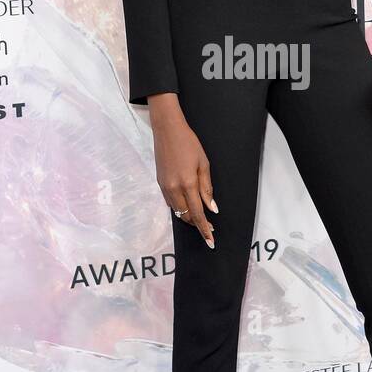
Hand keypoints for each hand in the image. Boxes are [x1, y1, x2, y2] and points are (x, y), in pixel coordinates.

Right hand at [147, 93, 217, 246]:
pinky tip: (187, 205)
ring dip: (188, 217)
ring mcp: (164, 187)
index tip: (211, 240)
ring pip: (177, 211)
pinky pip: (170, 202)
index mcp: (187, 184)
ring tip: (200, 218)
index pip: (197, 213)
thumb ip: (207, 188)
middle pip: (186, 216)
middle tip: (210, 228)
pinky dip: (180, 208)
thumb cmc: (189, 144)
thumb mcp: (204, 164)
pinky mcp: (160, 183)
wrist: (167, 130)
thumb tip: (212, 208)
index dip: (204, 228)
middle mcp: (174, 189)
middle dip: (197, 224)